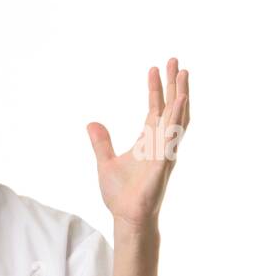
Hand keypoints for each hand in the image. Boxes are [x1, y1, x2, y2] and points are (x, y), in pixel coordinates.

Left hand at [87, 57, 189, 233]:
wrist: (127, 216)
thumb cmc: (121, 194)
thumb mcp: (106, 162)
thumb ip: (101, 142)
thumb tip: (91, 124)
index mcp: (148, 141)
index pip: (154, 109)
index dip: (156, 89)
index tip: (154, 68)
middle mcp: (160, 143)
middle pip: (170, 107)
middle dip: (173, 84)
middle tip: (175, 60)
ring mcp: (164, 150)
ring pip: (177, 117)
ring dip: (180, 95)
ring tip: (183, 73)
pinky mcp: (164, 160)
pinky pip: (172, 136)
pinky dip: (176, 118)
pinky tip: (180, 101)